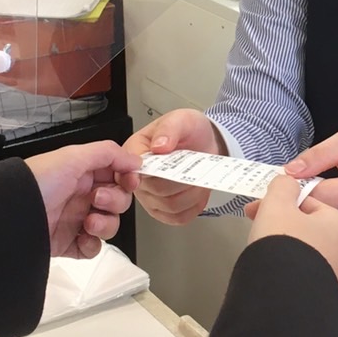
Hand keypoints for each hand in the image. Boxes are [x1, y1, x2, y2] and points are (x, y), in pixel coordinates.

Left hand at [25, 141, 139, 258]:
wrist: (11, 216)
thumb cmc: (36, 182)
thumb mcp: (73, 156)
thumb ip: (108, 153)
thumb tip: (135, 159)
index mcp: (82, 173)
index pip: (116, 175)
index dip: (127, 178)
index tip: (130, 181)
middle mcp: (81, 196)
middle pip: (118, 200)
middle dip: (115, 201)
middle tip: (98, 199)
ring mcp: (75, 221)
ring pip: (109, 225)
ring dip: (106, 224)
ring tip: (89, 223)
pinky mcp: (69, 243)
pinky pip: (92, 247)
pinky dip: (92, 245)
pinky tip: (82, 238)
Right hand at [120, 108, 225, 225]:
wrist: (205, 144)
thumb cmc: (189, 131)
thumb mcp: (182, 119)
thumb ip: (169, 129)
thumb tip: (159, 146)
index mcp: (134, 152)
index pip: (132, 171)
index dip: (147, 175)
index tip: (163, 171)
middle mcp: (137, 177)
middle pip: (156, 190)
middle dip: (181, 180)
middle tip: (192, 167)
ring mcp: (149, 196)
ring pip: (170, 206)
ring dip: (191, 193)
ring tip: (196, 177)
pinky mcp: (164, 210)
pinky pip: (177, 217)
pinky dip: (193, 206)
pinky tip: (196, 191)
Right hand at [244, 177, 337, 294]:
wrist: (282, 298)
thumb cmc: (284, 247)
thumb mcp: (278, 204)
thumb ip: (283, 186)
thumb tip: (287, 182)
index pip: (309, 203)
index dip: (281, 201)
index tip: (261, 206)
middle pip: (306, 227)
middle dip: (281, 224)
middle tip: (257, 225)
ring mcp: (334, 277)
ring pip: (304, 252)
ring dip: (284, 247)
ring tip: (262, 251)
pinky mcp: (321, 297)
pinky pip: (302, 275)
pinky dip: (288, 269)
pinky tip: (274, 271)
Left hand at [286, 129, 337, 243]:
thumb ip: (320, 154)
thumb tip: (291, 170)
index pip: (320, 196)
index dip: (298, 187)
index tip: (289, 180)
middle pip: (319, 215)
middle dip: (300, 202)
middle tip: (293, 189)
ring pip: (323, 228)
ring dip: (309, 214)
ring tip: (309, 197)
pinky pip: (332, 235)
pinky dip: (322, 222)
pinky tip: (322, 208)